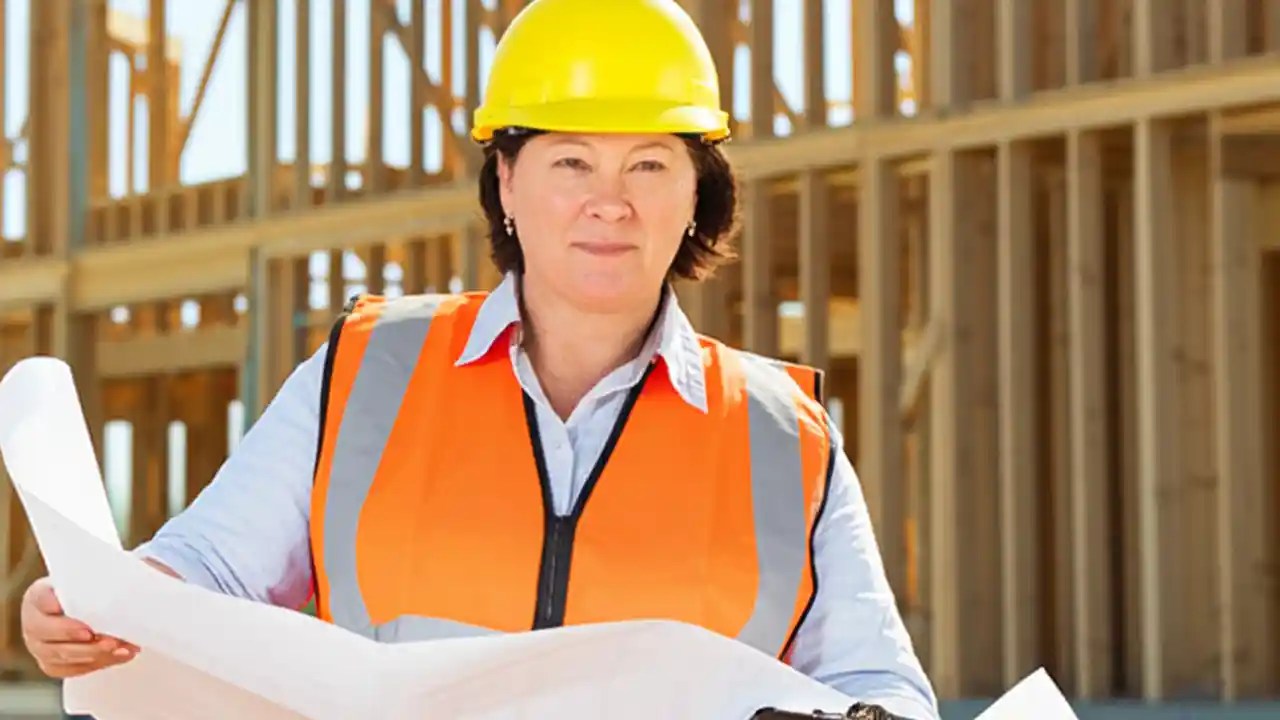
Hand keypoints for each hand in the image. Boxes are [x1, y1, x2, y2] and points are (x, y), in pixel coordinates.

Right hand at [20, 576, 138, 677]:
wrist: (95, 608)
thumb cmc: (95, 588)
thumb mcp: (99, 577)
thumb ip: (110, 576)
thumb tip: (146, 569)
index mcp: (39, 595)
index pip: (41, 598)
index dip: (54, 605)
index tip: (75, 610)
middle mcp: (34, 622)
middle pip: (48, 633)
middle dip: (77, 636)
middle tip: (105, 637)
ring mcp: (41, 646)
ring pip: (61, 655)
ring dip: (94, 653)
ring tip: (121, 647)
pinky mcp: (54, 664)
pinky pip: (73, 669)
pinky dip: (99, 663)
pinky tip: (121, 655)